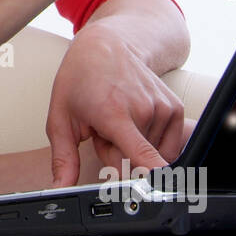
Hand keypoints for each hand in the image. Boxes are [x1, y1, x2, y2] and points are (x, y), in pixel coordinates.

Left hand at [45, 23, 193, 186]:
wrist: (105, 47)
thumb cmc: (80, 80)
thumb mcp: (60, 119)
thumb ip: (63, 159)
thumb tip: (61, 189)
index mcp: (114, 114)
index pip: (142, 154)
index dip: (150, 176)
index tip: (156, 187)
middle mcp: (143, 110)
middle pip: (133, 162)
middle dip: (115, 155)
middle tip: (102, 130)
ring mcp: (162, 108)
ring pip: (150, 154)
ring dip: (132, 146)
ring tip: (117, 121)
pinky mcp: (175, 109)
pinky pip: (166, 147)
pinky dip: (150, 141)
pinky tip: (134, 122)